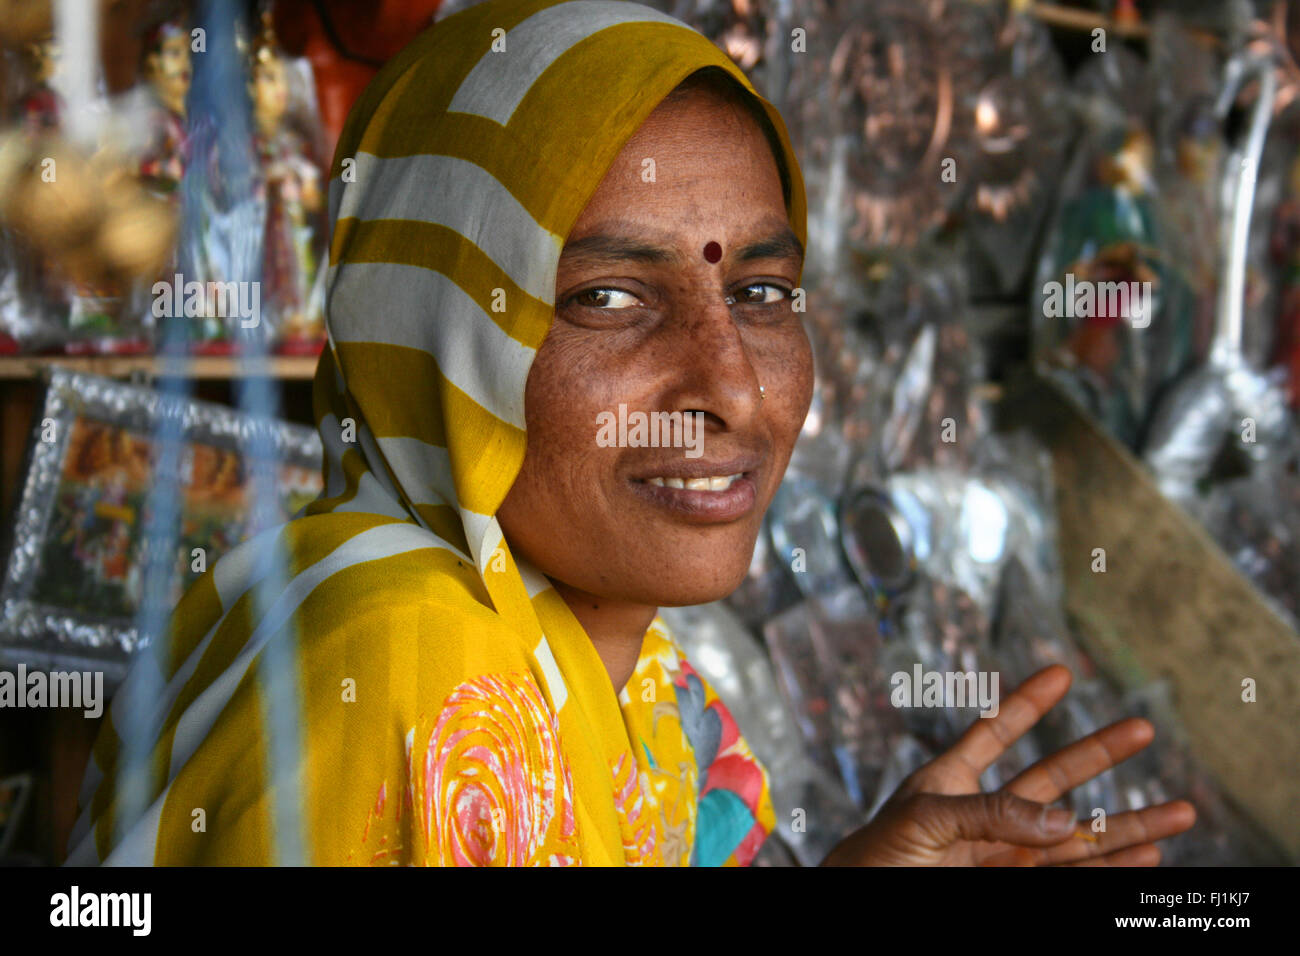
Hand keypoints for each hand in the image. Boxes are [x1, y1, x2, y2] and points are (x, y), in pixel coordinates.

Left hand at [820, 665, 1196, 865]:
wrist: (860, 901)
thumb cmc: (872, 860)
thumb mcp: (922, 819)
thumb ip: (987, 811)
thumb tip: (1058, 820)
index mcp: (949, 782)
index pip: (994, 733)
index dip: (1025, 703)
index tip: (1060, 671)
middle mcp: (985, 817)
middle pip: (1053, 779)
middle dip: (1098, 754)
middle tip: (1143, 727)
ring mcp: (1002, 857)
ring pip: (1075, 838)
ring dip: (1126, 827)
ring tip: (1179, 813)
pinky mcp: (1012, 889)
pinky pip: (1069, 879)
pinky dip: (1109, 870)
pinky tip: (1145, 858)